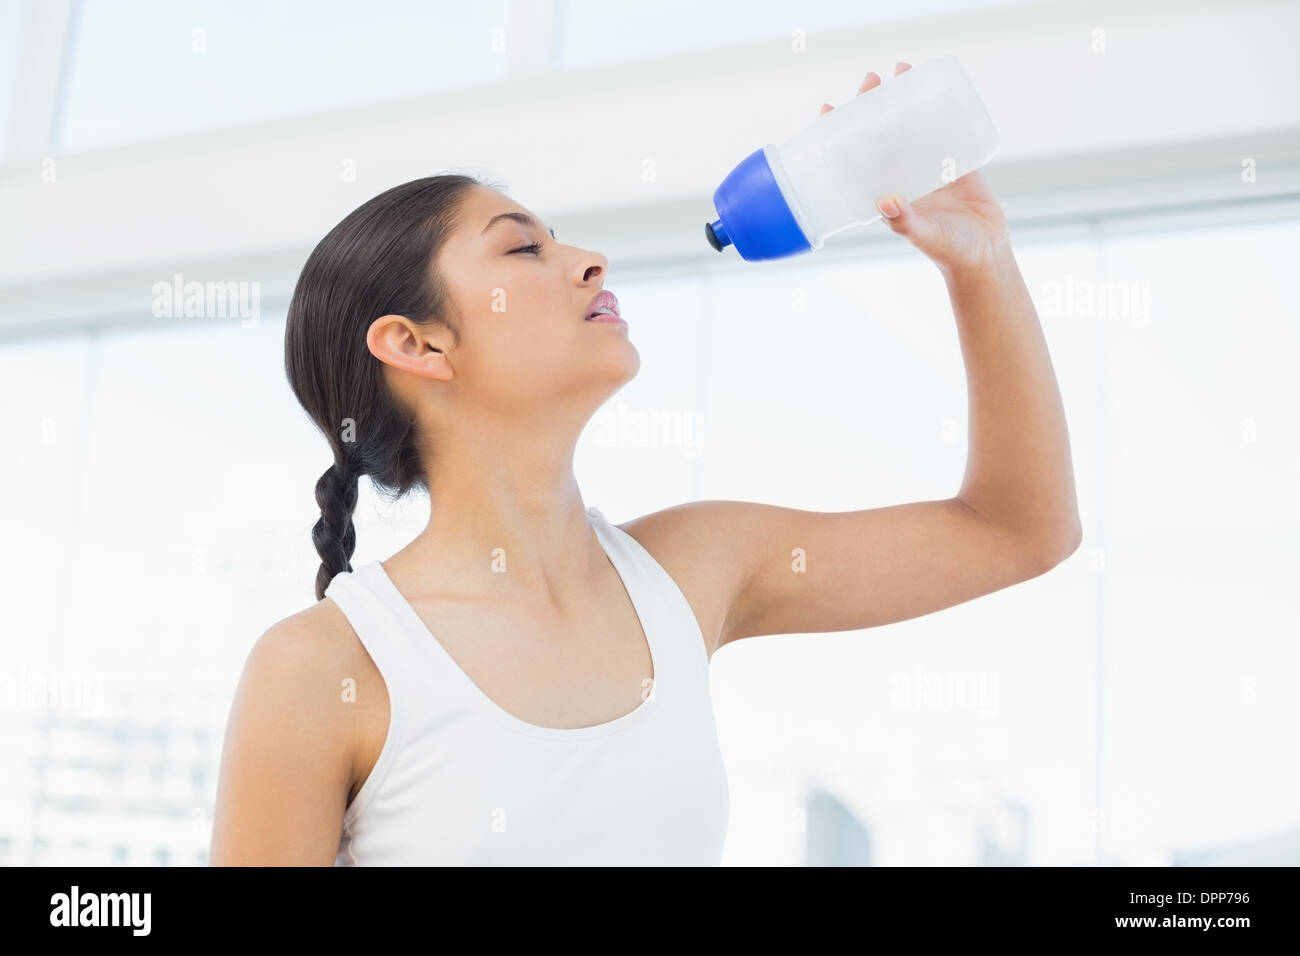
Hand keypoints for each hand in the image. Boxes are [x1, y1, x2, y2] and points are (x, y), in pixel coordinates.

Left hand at [820, 62, 1009, 276]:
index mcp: (884, 192)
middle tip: (871, 80)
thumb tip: (885, 201)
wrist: (985, 254)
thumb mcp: (925, 236)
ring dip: (903, 98)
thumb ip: (905, 223)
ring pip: (910, 125)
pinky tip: (934, 85)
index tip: (829, 108)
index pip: (855, 157)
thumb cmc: (949, 251)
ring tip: (900, 70)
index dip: (840, 134)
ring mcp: (927, 166)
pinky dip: (939, 107)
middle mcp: (900, 176)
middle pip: (880, 133)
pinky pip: (944, 128)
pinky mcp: (954, 161)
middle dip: (873, 105)